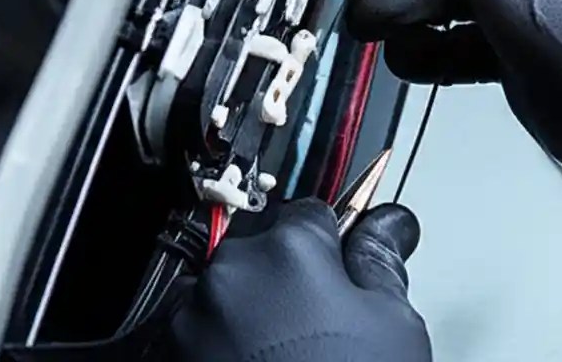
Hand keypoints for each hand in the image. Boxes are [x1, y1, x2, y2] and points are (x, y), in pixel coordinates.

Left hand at [163, 200, 430, 361]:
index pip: (312, 214)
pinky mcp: (168, 356)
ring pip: (228, 296)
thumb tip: (387, 224)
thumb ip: (381, 262)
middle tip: (321, 334)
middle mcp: (230, 273)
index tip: (342, 272)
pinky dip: (220, 350)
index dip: (334, 248)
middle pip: (265, 255)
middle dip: (289, 284)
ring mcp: (192, 318)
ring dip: (250, 317)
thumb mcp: (393, 327)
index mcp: (290, 250)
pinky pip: (198, 335)